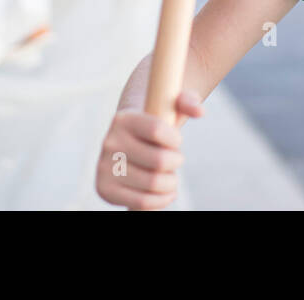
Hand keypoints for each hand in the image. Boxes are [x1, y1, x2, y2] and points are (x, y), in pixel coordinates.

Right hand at [96, 90, 204, 209]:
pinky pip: (141, 203)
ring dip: (171, 183)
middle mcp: (109, 142)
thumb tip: (199, 110)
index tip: (176, 141)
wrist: (128, 142)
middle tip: (176, 160)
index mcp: (123, 119)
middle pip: (159, 160)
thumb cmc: (155, 124)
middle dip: (176, 162)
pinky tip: (167, 192)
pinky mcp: (105, 190)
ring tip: (171, 176)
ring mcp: (104, 167)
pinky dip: (161, 200)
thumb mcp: (170, 106)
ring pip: (153, 183)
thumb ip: (187, 100)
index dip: (175, 139)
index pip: (157, 130)